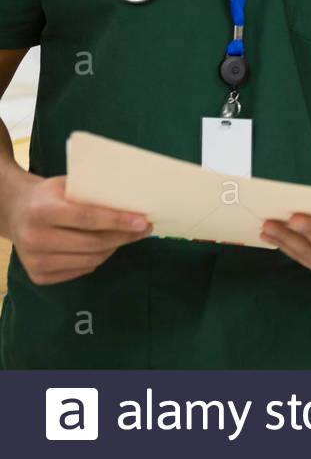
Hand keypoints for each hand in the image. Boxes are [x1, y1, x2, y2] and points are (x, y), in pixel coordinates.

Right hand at [1, 172, 152, 285]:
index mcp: (41, 210)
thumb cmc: (49, 195)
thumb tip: (135, 201)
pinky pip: (81, 270)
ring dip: (115, 248)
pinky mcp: (38, 276)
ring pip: (91, 259)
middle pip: (93, 243)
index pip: (87, 218)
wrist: (15, 212)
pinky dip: (98, 258)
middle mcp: (34, 238)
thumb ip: (94, 193)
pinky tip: (104, 246)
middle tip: (144, 229)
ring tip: (127, 236)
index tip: (143, 221)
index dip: (117, 221)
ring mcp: (34, 260)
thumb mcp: (67, 184)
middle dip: (124, 236)